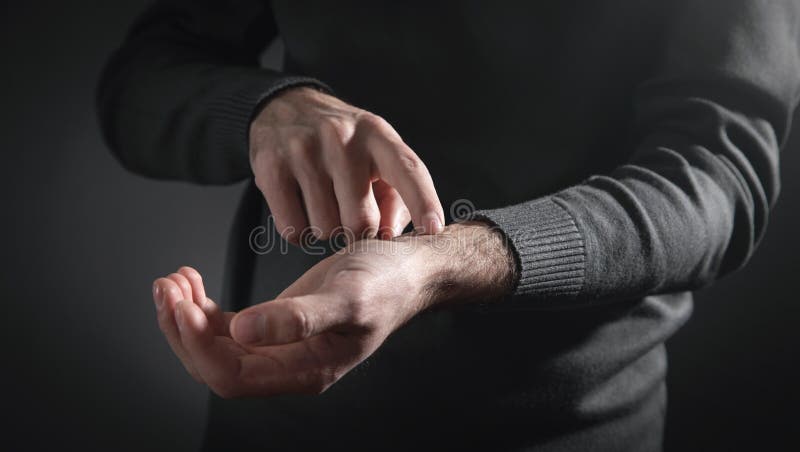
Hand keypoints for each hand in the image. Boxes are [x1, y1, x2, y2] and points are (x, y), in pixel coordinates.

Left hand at [151, 222, 513, 397]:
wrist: (408, 266)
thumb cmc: (386, 282)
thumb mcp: (349, 297)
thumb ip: (299, 319)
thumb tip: (241, 333)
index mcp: (305, 370)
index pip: (232, 375)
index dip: (199, 346)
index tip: (180, 305)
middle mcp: (288, 365)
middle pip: (215, 364)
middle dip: (182, 330)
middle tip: (167, 285)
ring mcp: (280, 347)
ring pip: (216, 346)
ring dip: (187, 317)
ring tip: (174, 279)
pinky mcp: (277, 323)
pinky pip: (227, 327)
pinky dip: (203, 307)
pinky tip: (193, 282)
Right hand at [249, 86, 444, 243]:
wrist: (284, 108)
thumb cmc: (343, 145)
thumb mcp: (376, 157)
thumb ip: (395, 199)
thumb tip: (387, 237)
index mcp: (377, 135)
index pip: (407, 169)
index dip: (423, 201)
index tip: (435, 229)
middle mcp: (341, 138)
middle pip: (360, 221)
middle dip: (358, 230)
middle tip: (349, 211)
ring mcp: (303, 151)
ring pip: (325, 230)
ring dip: (326, 228)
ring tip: (323, 201)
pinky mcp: (271, 167)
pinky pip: (293, 230)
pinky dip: (299, 230)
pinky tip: (300, 207)